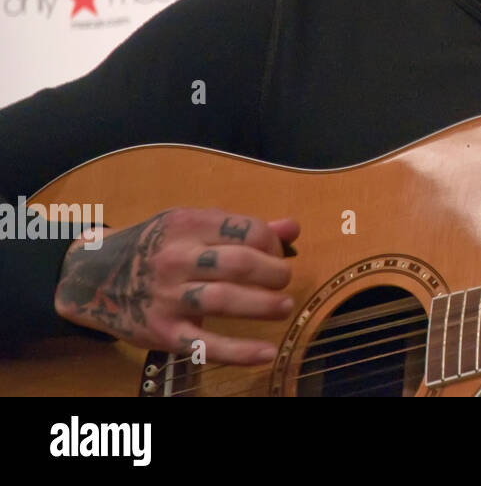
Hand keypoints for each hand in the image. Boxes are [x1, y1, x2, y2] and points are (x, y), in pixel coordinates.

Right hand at [54, 207, 299, 364]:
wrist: (90, 277)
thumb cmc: (153, 247)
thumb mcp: (191, 226)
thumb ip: (241, 228)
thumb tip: (293, 228)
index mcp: (187, 225)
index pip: (246, 231)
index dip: (272, 244)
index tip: (278, 254)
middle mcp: (176, 258)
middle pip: (239, 264)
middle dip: (274, 273)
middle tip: (284, 281)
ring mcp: (167, 297)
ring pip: (225, 299)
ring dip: (263, 305)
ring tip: (284, 307)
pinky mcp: (162, 332)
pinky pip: (205, 344)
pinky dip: (240, 351)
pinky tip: (266, 352)